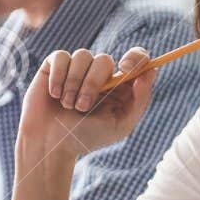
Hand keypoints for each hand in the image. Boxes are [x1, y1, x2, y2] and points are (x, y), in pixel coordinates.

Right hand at [16, 47, 155, 161]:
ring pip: (83, 55)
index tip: (125, 68)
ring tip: (67, 105)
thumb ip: (139, 101)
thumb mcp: (120, 126)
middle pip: (105, 60)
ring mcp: (78, 68)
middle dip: (93, 83)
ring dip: (74, 83)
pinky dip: (59, 76)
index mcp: (121, 86)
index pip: (137, 58)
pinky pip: (61, 56)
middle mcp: (101, 74)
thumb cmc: (86, 137)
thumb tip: (149, 73)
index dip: (135, 57)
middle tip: (83, 107)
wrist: (50, 143)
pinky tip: (54, 94)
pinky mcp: (55, 65)